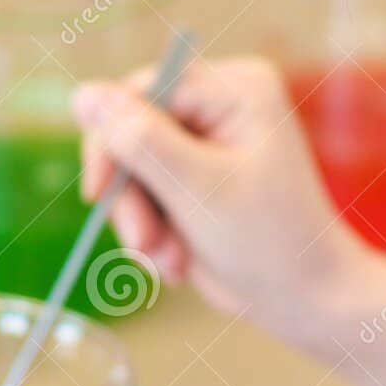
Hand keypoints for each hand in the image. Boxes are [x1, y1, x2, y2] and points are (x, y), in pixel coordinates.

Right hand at [74, 54, 366, 349]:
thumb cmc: (268, 241)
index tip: (97, 192)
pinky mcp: (196, 176)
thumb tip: (81, 94)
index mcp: (236, 87)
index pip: (145, 92)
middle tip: (143, 243)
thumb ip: (138, 140)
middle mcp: (221, 102)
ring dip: (141, 221)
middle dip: (133, 195)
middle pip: (133, 129)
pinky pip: (147, 192)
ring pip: (134, 167)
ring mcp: (208, 140)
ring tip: (169, 262)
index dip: (112, 140)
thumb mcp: (196, 189)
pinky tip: (176, 261)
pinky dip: (153, 230)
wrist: (304, 297)